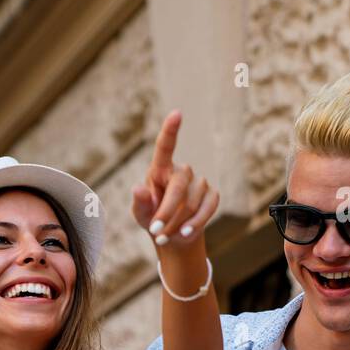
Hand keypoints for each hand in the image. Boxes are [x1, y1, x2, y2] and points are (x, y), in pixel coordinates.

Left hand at [130, 110, 219, 249]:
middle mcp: (181, 171)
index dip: (171, 130)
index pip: (165, 147)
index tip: (177, 113)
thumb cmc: (152, 218)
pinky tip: (185, 234)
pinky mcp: (212, 195)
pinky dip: (195, 224)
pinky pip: (207, 209)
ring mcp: (199, 183)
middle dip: (167, 212)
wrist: (172, 234)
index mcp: (160, 169)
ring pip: (192, 203)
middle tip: (155, 232)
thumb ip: (139, 202)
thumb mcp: (140, 213)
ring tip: (165, 235)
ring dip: (177, 223)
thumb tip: (137, 189)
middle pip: (178, 187)